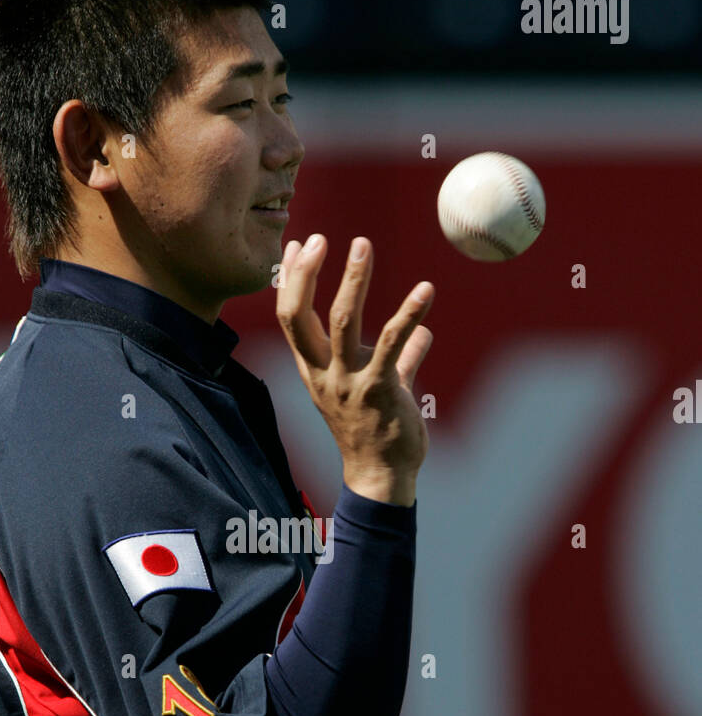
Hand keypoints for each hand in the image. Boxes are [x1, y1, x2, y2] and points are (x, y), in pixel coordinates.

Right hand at [276, 235, 434, 504]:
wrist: (382, 476)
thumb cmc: (378, 433)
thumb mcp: (380, 389)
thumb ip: (400, 358)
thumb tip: (423, 336)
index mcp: (314, 370)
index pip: (290, 317)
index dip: (292, 280)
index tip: (299, 244)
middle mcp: (323, 374)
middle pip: (299, 316)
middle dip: (306, 274)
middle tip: (321, 238)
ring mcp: (348, 383)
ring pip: (342, 321)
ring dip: (352, 280)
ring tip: (362, 245)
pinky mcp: (380, 390)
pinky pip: (393, 344)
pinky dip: (410, 313)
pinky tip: (425, 290)